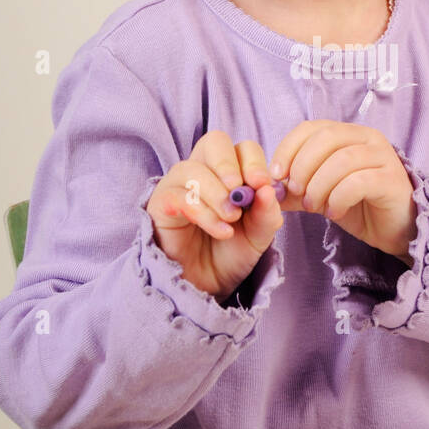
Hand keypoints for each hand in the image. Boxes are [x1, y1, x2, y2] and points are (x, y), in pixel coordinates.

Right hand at [145, 132, 284, 302]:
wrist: (206, 286)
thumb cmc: (230, 253)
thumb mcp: (258, 235)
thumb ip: (266, 213)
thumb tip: (268, 189)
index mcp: (230, 172)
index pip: (242, 147)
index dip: (253, 161)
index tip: (260, 184)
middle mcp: (202, 170)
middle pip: (214, 141)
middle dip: (229, 164)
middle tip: (239, 192)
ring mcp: (178, 185)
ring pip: (193, 168)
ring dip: (217, 195)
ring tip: (231, 221)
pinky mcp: (161, 204)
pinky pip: (179, 196)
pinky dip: (204, 213)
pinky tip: (221, 232)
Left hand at [270, 120, 416, 264]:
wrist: (394, 229)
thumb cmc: (358, 206)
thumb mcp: (320, 194)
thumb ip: (294, 189)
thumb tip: (265, 188)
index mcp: (348, 133)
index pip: (311, 127)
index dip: (289, 148)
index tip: (276, 174)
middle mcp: (368, 138)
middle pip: (326, 138)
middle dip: (303, 165)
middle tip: (294, 191)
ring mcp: (383, 157)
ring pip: (342, 160)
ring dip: (319, 185)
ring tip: (313, 206)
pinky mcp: (392, 180)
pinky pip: (358, 182)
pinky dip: (338, 197)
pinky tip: (334, 212)